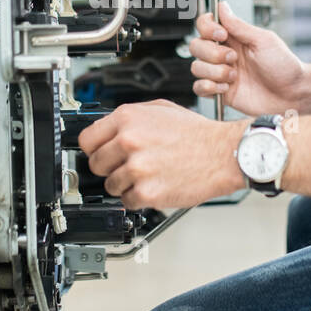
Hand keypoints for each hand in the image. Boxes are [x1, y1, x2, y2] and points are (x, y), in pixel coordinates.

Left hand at [77, 99, 246, 209]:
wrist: (223, 154)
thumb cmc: (196, 133)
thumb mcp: (160, 109)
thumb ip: (130, 118)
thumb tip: (108, 129)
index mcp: (128, 118)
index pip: (87, 140)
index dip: (95, 149)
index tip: (100, 153)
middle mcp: (129, 141)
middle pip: (95, 164)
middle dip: (109, 167)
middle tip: (128, 166)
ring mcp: (137, 168)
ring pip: (110, 185)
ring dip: (126, 184)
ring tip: (148, 175)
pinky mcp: (147, 192)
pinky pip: (127, 201)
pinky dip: (138, 198)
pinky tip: (155, 186)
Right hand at [189, 1, 306, 115]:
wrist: (292, 94)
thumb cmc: (284, 66)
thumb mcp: (263, 40)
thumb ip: (239, 25)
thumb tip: (222, 6)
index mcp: (233, 38)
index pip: (205, 25)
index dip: (207, 28)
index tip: (221, 35)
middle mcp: (224, 54)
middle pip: (196, 46)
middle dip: (212, 53)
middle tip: (233, 58)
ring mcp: (221, 73)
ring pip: (196, 67)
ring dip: (214, 72)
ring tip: (234, 76)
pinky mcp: (220, 92)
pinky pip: (199, 88)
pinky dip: (209, 87)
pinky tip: (226, 88)